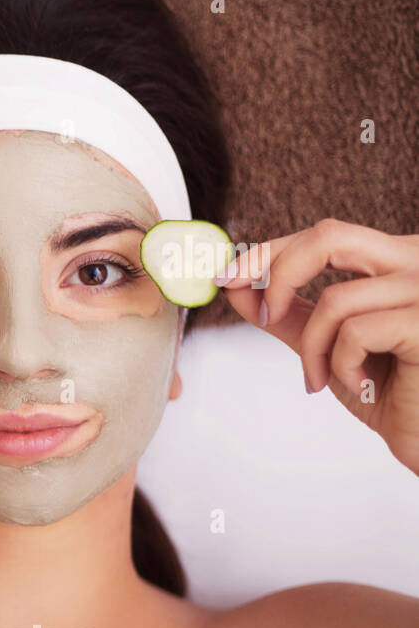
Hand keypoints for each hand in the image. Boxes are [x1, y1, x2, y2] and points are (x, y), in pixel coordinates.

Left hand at [217, 219, 418, 473]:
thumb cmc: (390, 390)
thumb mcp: (327, 343)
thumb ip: (286, 313)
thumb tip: (235, 286)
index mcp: (394, 260)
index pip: (324, 236)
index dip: (269, 252)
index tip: (228, 278)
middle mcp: (417, 263)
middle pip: (329, 238)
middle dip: (277, 274)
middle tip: (263, 315)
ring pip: (335, 300)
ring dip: (313, 349)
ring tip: (324, 378)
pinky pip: (356, 332)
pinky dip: (341, 365)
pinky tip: (359, 384)